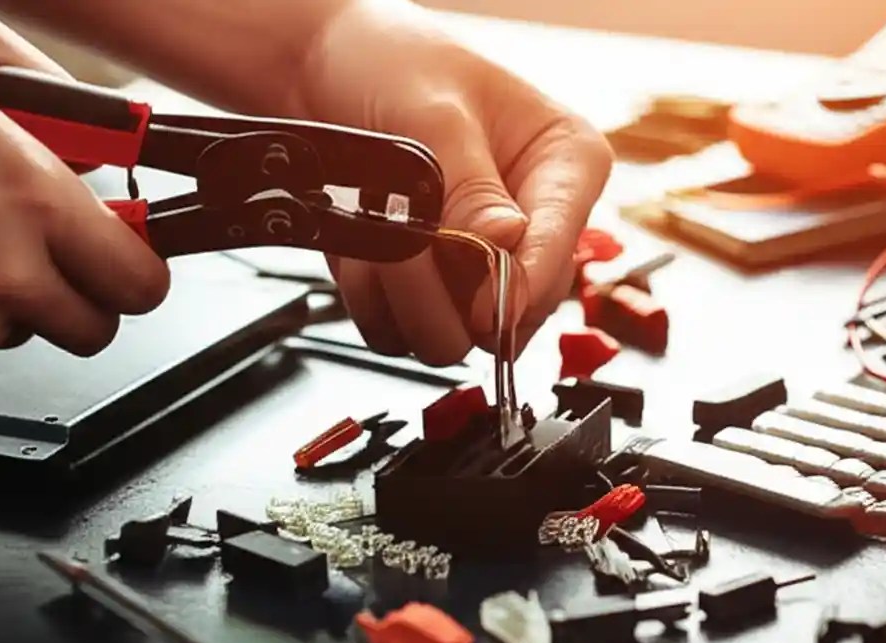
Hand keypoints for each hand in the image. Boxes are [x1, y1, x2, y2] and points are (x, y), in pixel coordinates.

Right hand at [0, 0, 168, 384]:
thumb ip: (43, 80)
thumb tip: (97, 130)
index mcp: (32, 199)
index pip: (140, 283)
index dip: (133, 268)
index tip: (118, 252)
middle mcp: (1, 274)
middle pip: (94, 327)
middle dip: (78, 291)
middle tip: (36, 247)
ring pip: (18, 335)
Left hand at [297, 0, 611, 364]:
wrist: (320, 68)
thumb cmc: (392, 63)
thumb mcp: (437, 114)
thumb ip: (470, 187)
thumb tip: (502, 247)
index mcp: (565, 167)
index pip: (561, 247)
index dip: (522, 285)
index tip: (483, 306)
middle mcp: (531, 224)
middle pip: (515, 311)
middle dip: (448, 290)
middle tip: (401, 245)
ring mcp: (478, 265)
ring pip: (458, 336)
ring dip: (404, 299)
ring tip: (376, 237)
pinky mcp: (429, 290)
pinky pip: (404, 335)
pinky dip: (373, 304)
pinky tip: (361, 252)